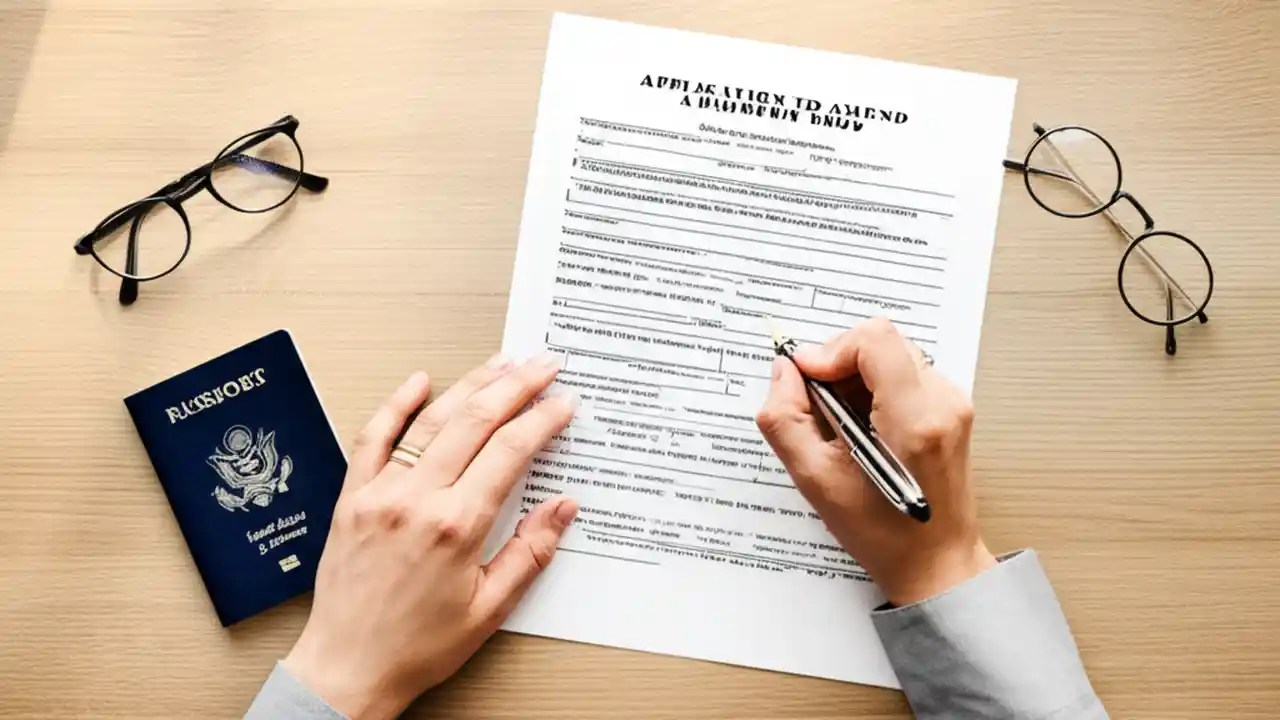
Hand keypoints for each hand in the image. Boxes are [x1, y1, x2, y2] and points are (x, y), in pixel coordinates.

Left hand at [284, 352, 577, 719]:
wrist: (348, 668)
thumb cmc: (417, 647)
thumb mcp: (490, 608)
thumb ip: (530, 552)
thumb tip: (563, 508)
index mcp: (456, 527)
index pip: (510, 451)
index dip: (542, 420)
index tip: (563, 403)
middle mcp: (416, 501)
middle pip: (475, 421)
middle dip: (516, 386)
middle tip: (542, 365)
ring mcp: (379, 494)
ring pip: (431, 420)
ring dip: (470, 384)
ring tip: (500, 362)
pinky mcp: (351, 497)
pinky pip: (374, 437)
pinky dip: (397, 405)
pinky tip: (419, 381)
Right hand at [755, 318, 994, 605]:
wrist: (937, 564)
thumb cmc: (883, 535)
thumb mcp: (816, 481)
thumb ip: (786, 419)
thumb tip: (783, 373)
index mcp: (912, 420)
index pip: (875, 340)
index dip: (832, 350)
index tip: (807, 377)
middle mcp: (942, 403)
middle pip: (882, 343)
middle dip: (840, 364)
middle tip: (819, 405)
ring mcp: (953, 405)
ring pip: (892, 355)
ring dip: (856, 377)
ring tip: (841, 423)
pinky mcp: (952, 410)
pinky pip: (906, 374)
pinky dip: (875, 389)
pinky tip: (863, 428)